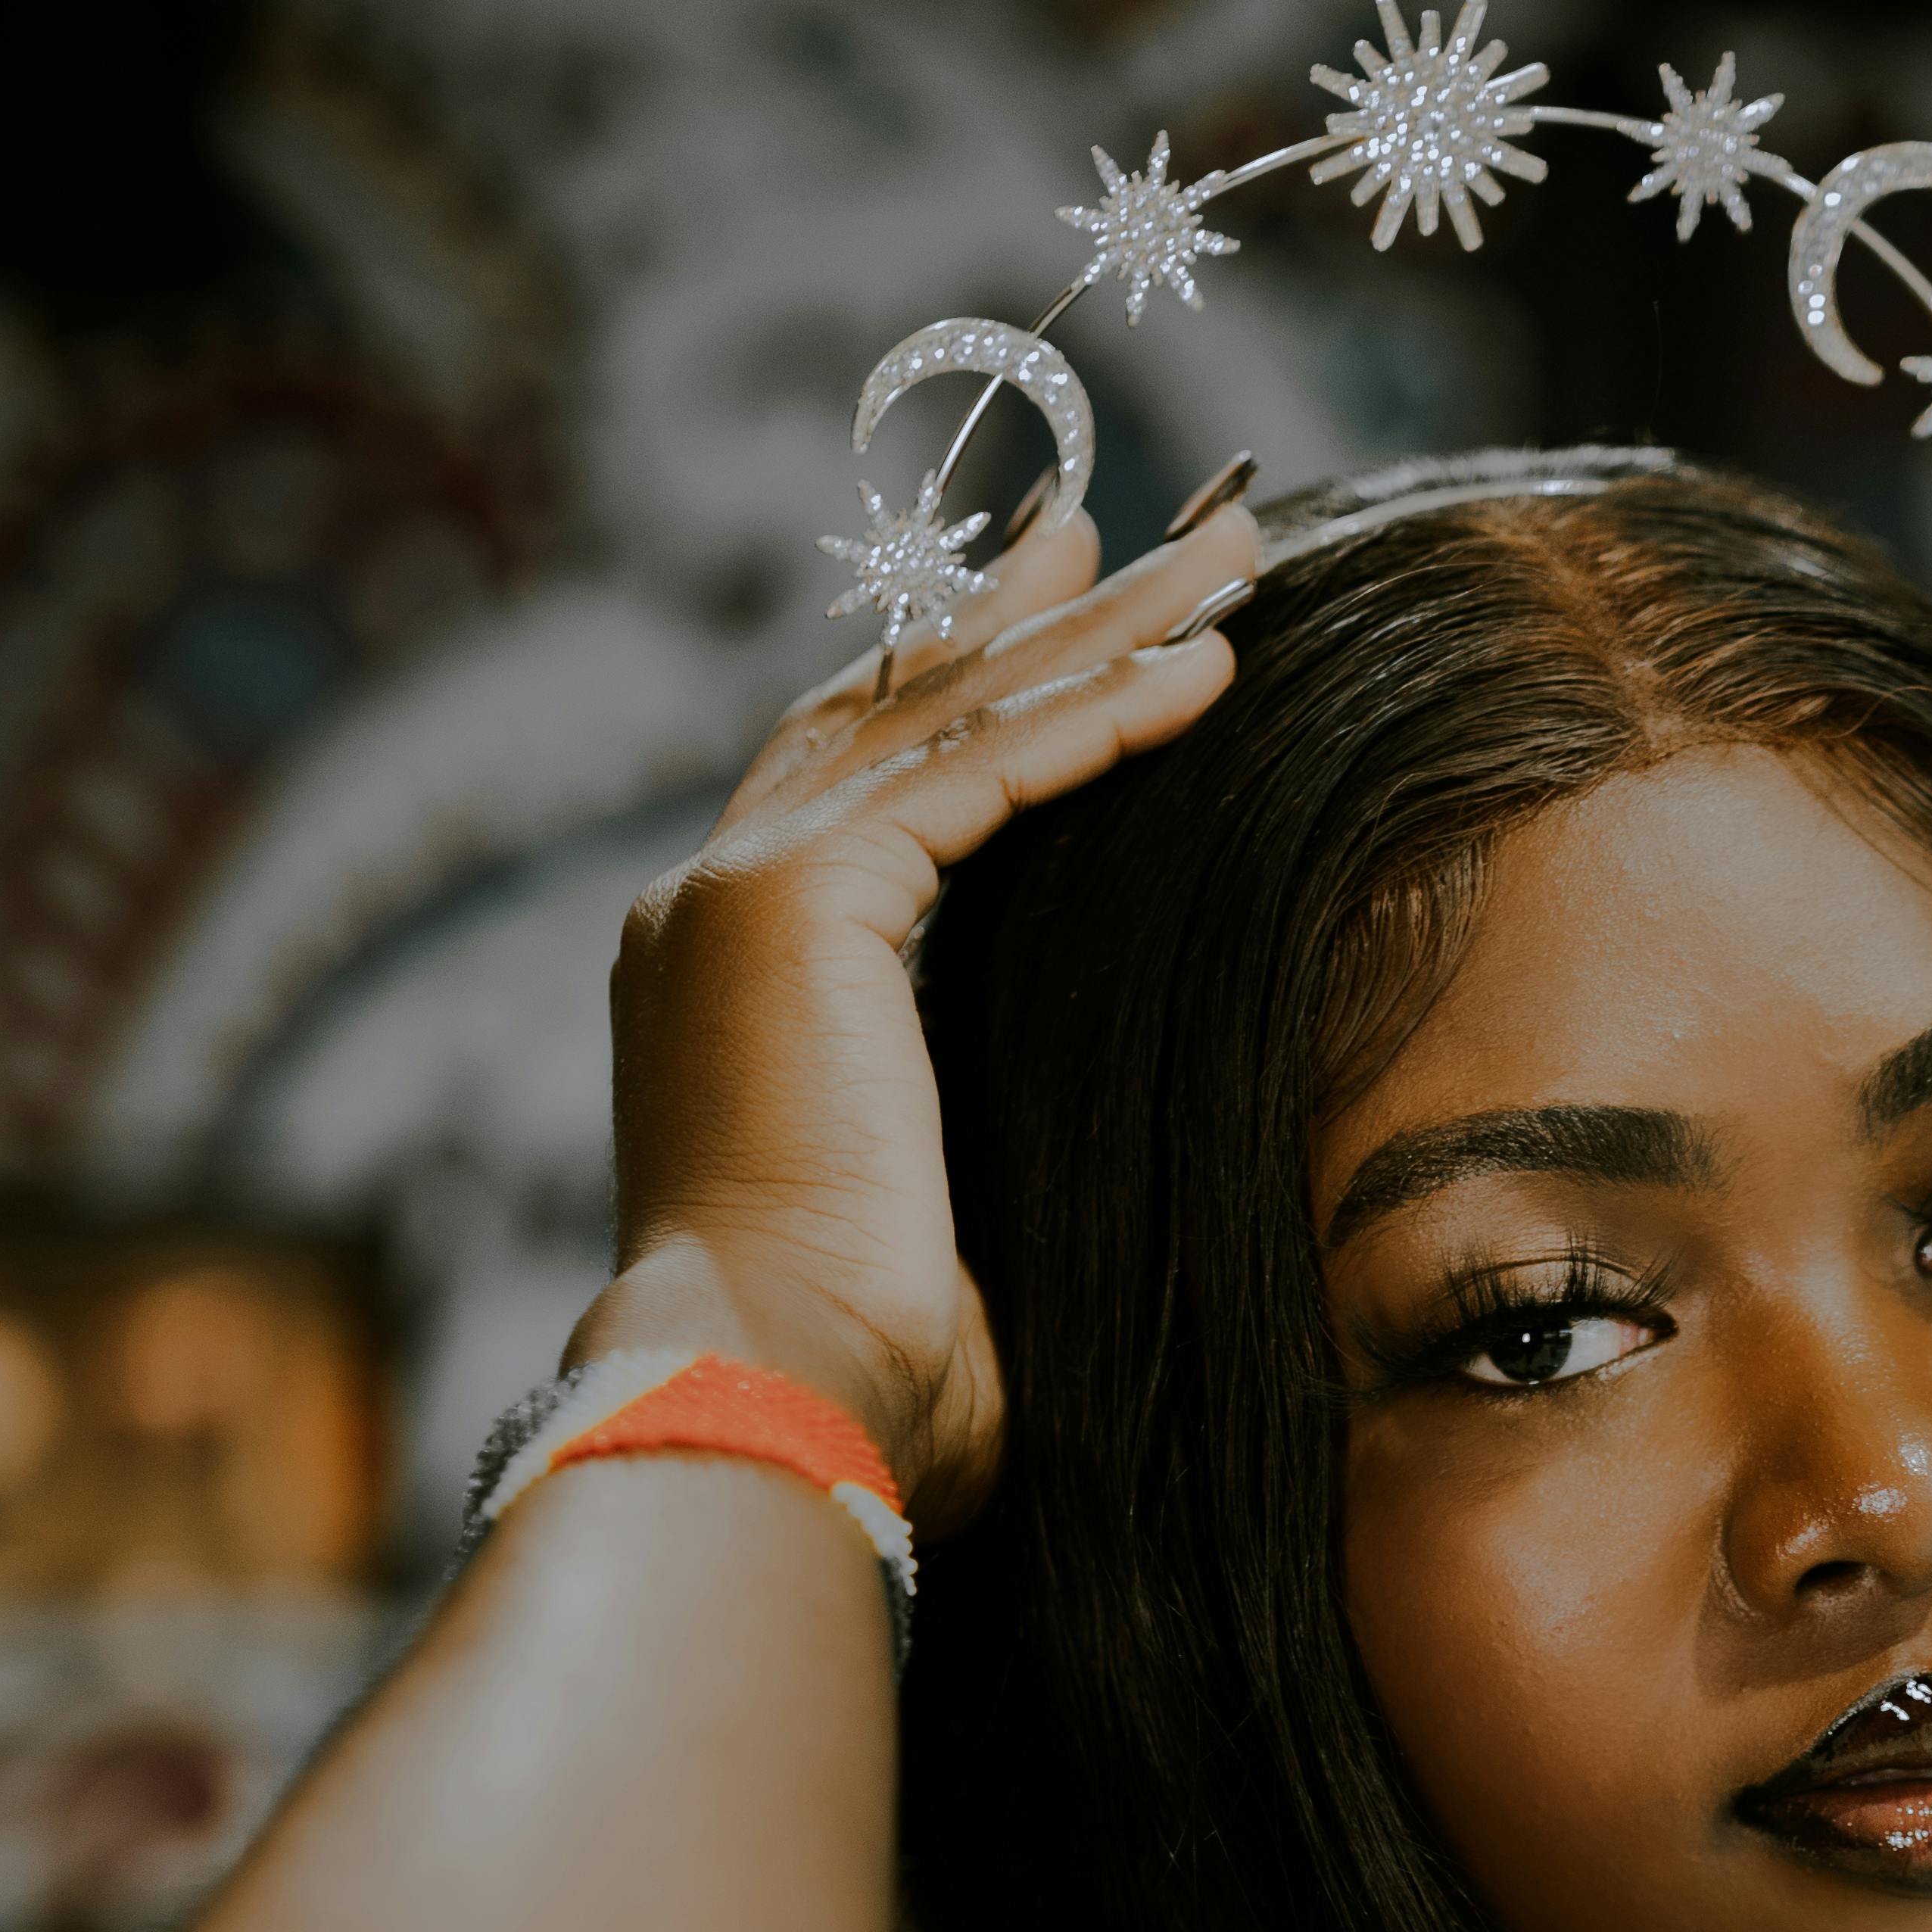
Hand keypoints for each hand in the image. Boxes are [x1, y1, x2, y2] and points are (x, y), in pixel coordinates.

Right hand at [598, 501, 1253, 1518]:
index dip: (961, 693)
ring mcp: (741, 889)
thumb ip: (972, 1142)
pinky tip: (1207, 668)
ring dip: (1099, 630)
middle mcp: (708, 907)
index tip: (1058, 616)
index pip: (856, 790)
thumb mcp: (931, 1224)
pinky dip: (1102, 714)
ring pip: (953, 715)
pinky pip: (988, 773)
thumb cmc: (866, 1380)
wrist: (777, 1402)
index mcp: (722, 983)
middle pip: (900, 712)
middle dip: (1033, 612)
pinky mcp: (802, 901)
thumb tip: (1094, 1155)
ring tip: (1223, 558)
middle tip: (1142, 529)